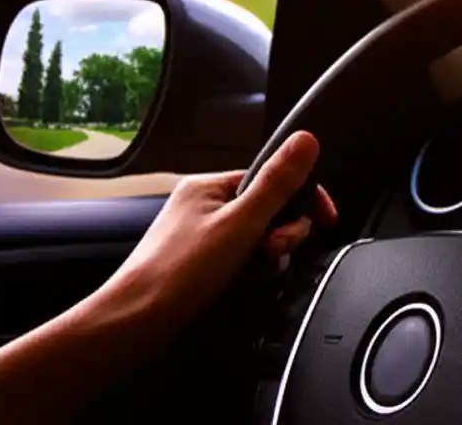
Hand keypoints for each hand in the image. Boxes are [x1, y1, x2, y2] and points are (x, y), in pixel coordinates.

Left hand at [94, 131, 337, 326]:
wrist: (135, 323)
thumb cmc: (180, 271)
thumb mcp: (241, 223)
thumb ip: (277, 183)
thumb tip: (306, 139)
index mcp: (209, 186)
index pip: (271, 179)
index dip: (302, 199)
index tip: (326, 219)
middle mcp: (204, 207)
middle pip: (268, 211)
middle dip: (280, 234)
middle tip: (271, 253)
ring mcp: (201, 237)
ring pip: (257, 240)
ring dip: (266, 258)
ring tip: (252, 275)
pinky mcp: (200, 266)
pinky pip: (242, 262)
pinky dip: (250, 274)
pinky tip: (243, 285)